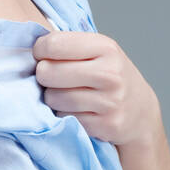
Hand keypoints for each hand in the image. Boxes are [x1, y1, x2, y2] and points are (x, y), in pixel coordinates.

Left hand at [32, 30, 160, 147]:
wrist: (140, 111)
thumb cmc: (109, 75)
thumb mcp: (98, 50)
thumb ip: (68, 45)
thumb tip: (29, 48)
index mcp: (106, 47)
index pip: (52, 44)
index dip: (40, 51)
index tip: (44, 56)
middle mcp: (110, 74)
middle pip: (47, 72)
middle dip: (44, 76)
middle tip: (54, 78)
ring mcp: (109, 102)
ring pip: (53, 98)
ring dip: (53, 98)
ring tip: (66, 94)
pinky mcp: (106, 125)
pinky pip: (64, 118)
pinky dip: (64, 115)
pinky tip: (77, 110)